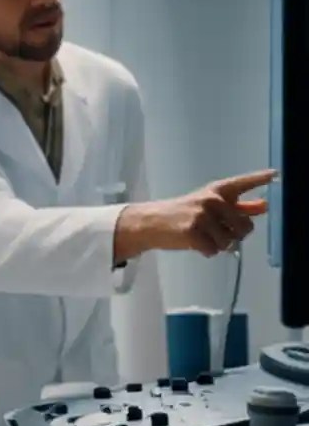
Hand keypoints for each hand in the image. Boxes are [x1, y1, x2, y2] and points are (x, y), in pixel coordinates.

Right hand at [116, 169, 274, 259]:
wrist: (150, 222)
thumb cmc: (182, 213)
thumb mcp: (209, 205)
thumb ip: (238, 207)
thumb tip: (264, 206)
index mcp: (217, 191)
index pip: (243, 183)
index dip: (260, 178)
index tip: (276, 174)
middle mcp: (212, 200)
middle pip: (245, 226)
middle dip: (235, 235)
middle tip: (216, 232)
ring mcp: (202, 215)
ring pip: (230, 242)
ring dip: (218, 245)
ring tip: (202, 236)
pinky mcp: (193, 231)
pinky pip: (214, 250)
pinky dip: (206, 251)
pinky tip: (194, 243)